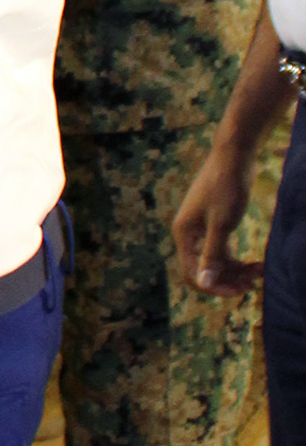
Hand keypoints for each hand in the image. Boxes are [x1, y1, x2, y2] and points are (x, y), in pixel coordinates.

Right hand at [174, 143, 262, 299]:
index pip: (192, 274)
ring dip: (236, 271)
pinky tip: (255, 261)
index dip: (214, 287)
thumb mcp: (222, 223)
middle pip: (204, 270)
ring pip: (216, 261)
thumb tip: (204, 284)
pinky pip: (223, 250)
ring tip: (260, 270)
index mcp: (184, 235)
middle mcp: (189, 235)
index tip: (239, 291)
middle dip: (228, 279)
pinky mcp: (213, 223)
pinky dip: (238, 258)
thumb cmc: (227, 186)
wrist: (234, 154)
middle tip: (254, 283)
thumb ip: (213, 255)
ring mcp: (201, 229)